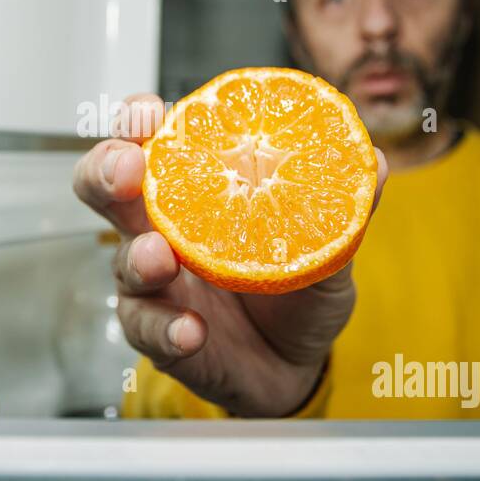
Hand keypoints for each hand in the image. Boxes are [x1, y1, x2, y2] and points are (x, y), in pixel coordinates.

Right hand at [72, 93, 387, 417]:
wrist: (297, 366)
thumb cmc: (296, 292)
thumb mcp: (329, 244)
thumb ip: (343, 204)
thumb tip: (373, 160)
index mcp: (195, 190)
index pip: (153, 142)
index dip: (138, 121)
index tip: (148, 114)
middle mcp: (162, 229)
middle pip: (106, 188)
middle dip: (106, 170)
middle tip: (128, 170)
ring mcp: (155, 285)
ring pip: (122, 260)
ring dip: (138, 256)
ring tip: (161, 258)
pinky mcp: (162, 337)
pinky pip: (150, 331)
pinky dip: (167, 329)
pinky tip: (190, 330)